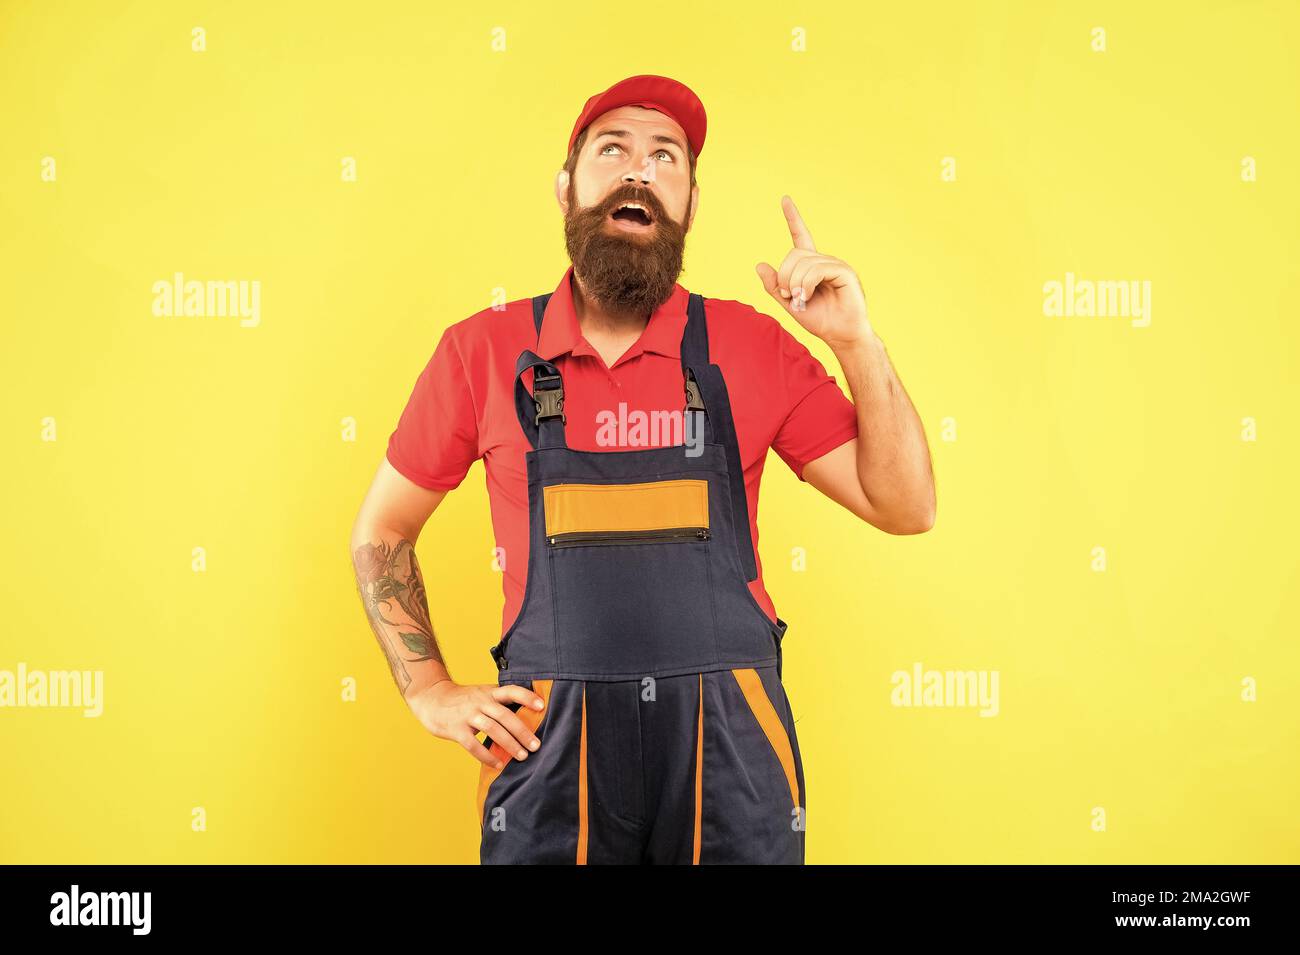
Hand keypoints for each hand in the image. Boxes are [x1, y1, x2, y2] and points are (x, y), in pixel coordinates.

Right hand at [407, 680, 544, 768]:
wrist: (432, 699)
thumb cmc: (463, 700)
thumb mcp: (482, 694)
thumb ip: (500, 702)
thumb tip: (527, 717)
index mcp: (489, 692)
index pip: (511, 691)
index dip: (527, 697)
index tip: (542, 706)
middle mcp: (480, 702)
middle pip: (505, 715)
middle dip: (522, 731)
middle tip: (536, 745)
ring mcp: (467, 715)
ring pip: (492, 729)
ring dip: (509, 744)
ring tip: (522, 756)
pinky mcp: (456, 730)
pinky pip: (473, 745)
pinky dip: (487, 756)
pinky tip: (498, 764)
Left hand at [756, 195, 872, 348]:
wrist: (840, 335)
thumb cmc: (819, 319)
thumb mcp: (789, 303)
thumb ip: (775, 285)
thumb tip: (759, 265)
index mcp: (812, 265)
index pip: (801, 236)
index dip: (793, 218)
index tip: (784, 199)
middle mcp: (824, 260)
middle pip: (794, 253)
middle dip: (785, 276)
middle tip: (790, 297)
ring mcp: (836, 264)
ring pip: (804, 262)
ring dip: (795, 284)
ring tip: (801, 300)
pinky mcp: (845, 271)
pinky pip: (817, 269)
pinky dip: (807, 284)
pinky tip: (808, 296)